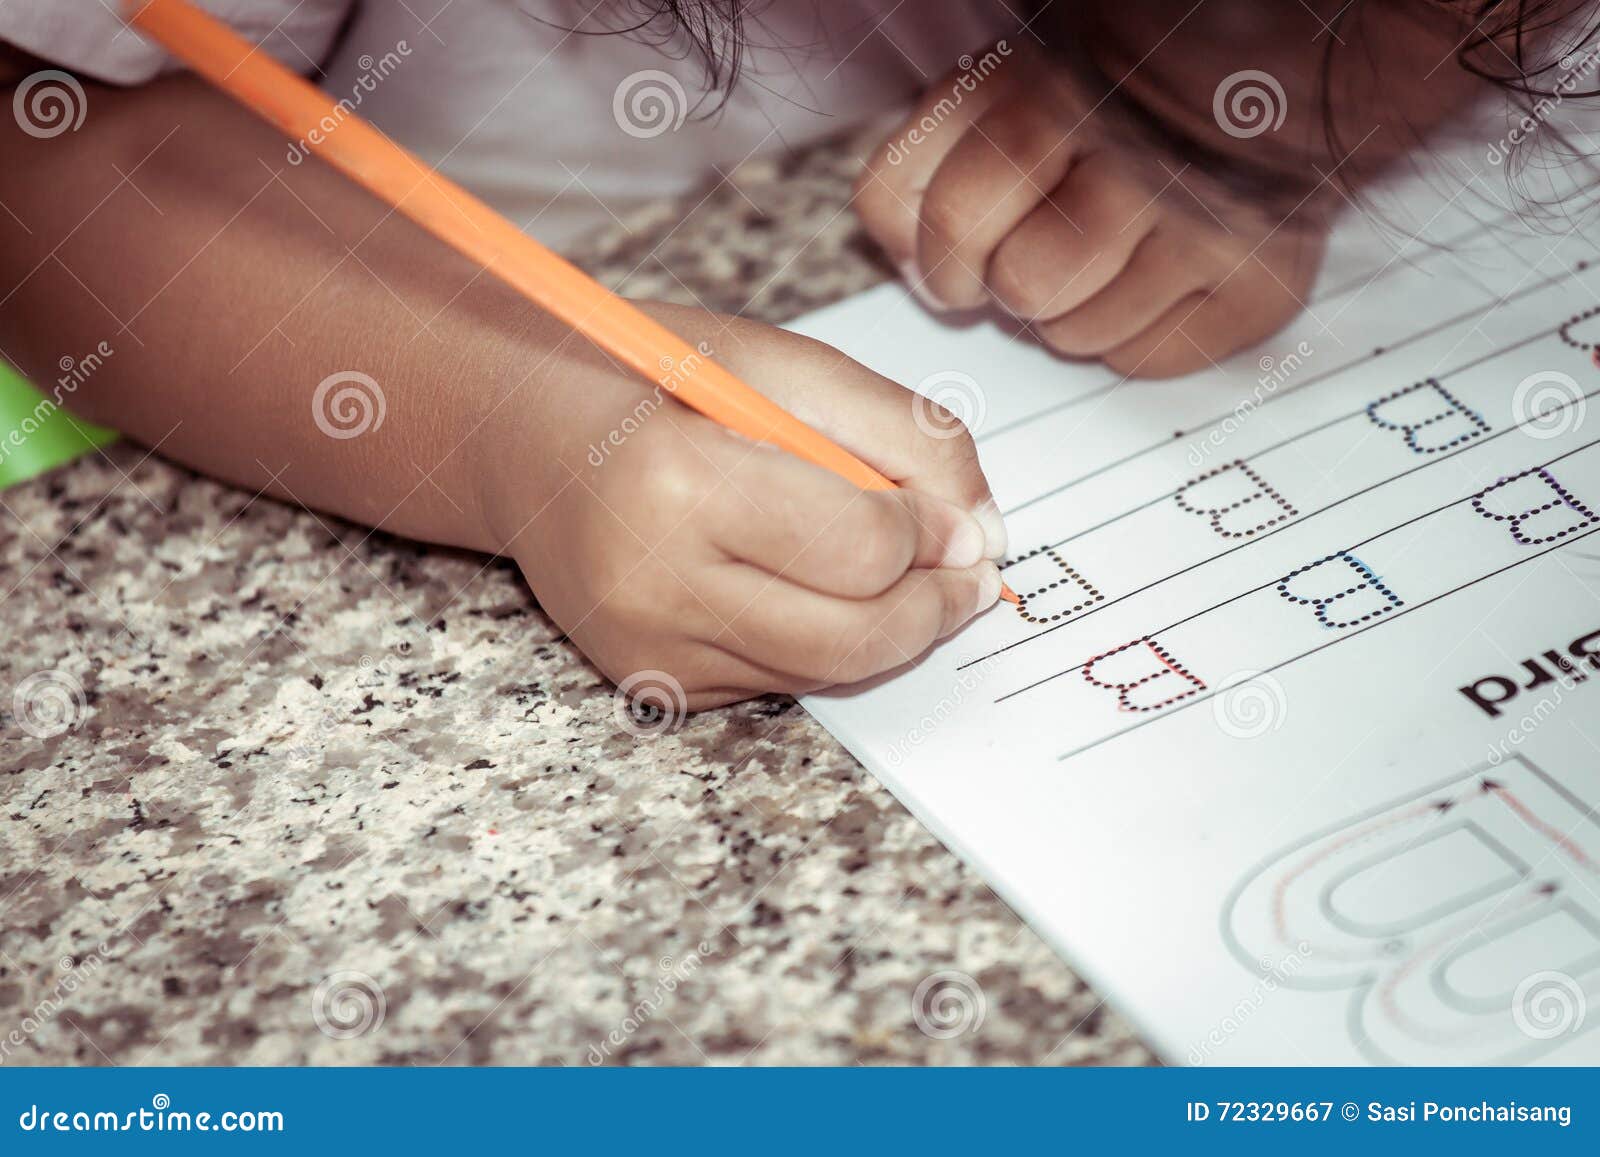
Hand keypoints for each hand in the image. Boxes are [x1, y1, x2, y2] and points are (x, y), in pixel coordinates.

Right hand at [482, 303, 1006, 709]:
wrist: (520, 439)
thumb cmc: (649, 382)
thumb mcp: (778, 362)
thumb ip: (898, 431)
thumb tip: (984, 529)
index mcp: (681, 483)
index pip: (863, 547)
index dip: (934, 533)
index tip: (956, 517)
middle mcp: (655, 584)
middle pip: (856, 636)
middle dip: (934, 606)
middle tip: (965, 569)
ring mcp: (649, 648)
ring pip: (827, 671)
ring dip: (889, 628)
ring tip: (901, 573)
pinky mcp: (652, 682)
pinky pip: (781, 681)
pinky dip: (822, 640)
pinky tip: (805, 586)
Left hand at [853, 41, 1326, 378]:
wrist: (1256, 93)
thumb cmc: (1105, 108)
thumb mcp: (999, 98)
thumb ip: (927, 166)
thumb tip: (910, 266)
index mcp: (1040, 87)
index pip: (928, 209)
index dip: (927, 256)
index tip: (947, 255)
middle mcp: (1128, 148)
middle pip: (1012, 281)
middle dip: (996, 289)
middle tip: (1021, 264)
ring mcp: (1203, 220)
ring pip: (1068, 332)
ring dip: (1063, 316)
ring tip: (1097, 263)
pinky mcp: (1255, 286)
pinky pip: (1139, 359)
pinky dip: (1129, 336)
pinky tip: (1153, 279)